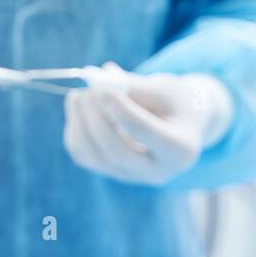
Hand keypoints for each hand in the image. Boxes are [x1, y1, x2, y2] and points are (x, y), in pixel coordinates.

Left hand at [64, 63, 234, 185]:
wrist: (179, 123)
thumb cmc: (176, 101)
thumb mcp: (165, 88)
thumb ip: (134, 86)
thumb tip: (97, 81)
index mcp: (179, 149)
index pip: (145, 133)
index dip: (120, 111)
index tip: (101, 88)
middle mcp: (156, 171)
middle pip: (117, 153)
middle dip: (96, 120)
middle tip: (86, 92)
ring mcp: (132, 176)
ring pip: (96, 158)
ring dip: (80, 125)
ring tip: (77, 96)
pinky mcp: (112, 172)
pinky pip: (85, 157)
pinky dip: (75, 132)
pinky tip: (77, 110)